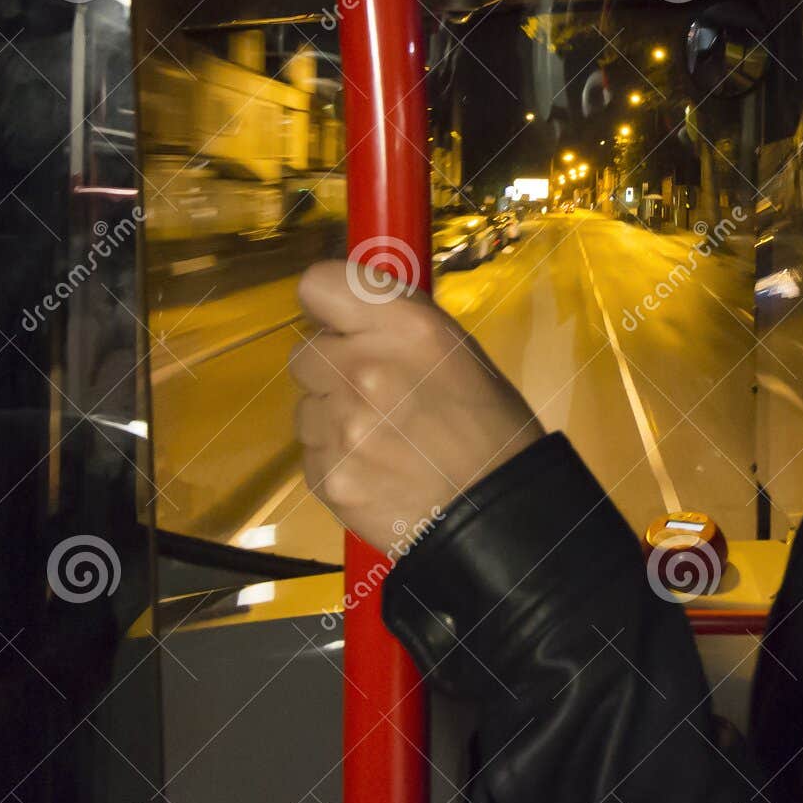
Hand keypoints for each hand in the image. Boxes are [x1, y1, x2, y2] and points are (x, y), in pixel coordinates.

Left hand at [289, 260, 543, 553]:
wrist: (498, 517)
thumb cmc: (489, 427)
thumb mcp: (456, 350)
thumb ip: (394, 325)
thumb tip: (344, 317)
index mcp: (405, 326)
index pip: (317, 285)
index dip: (325, 306)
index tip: (338, 324)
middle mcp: (363, 368)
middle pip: (304, 352)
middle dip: (331, 369)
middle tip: (374, 395)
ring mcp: (340, 426)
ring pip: (305, 405)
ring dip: (332, 417)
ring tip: (382, 440)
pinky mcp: (327, 475)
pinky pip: (311, 453)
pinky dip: (336, 460)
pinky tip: (376, 471)